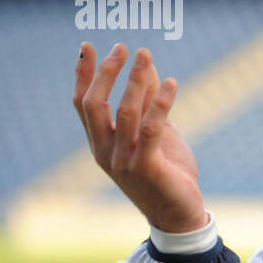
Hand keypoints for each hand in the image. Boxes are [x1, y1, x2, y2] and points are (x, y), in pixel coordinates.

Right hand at [73, 42, 207, 232]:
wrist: (179, 216)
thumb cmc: (167, 175)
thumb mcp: (157, 135)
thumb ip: (148, 106)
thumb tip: (148, 70)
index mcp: (101, 144)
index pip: (83, 104)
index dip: (84, 75)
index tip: (87, 45)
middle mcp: (105, 152)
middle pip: (94, 105)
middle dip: (106, 72)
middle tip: (122, 47)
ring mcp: (123, 161)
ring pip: (123, 112)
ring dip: (135, 81)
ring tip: (146, 55)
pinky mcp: (146, 168)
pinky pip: (150, 129)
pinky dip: (160, 103)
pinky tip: (171, 83)